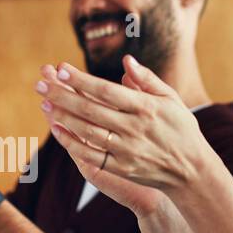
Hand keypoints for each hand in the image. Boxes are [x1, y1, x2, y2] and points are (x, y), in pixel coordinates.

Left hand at [37, 56, 213, 192]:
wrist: (191, 171)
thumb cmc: (181, 129)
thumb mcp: (171, 100)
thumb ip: (147, 80)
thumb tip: (126, 61)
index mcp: (146, 107)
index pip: (106, 90)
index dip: (82, 80)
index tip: (61, 68)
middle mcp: (134, 128)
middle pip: (90, 109)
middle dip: (63, 95)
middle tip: (41, 82)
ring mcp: (126, 150)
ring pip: (87, 131)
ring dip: (63, 116)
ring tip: (44, 102)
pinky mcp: (122, 168)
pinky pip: (91, 155)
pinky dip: (72, 142)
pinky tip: (57, 129)